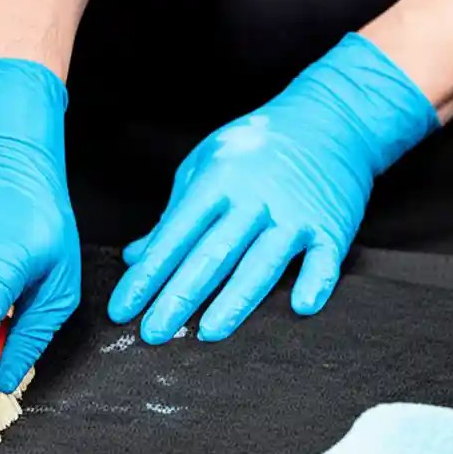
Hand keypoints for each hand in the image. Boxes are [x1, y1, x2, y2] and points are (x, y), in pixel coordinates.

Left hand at [109, 34, 437, 343]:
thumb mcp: (205, 165)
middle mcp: (254, 200)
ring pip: (261, 262)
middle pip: (212, 255)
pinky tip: (301, 307)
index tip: (122, 311)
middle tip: (152, 334)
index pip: (174, 237)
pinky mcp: (331, 227)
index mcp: (217, 183)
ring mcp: (294, 214)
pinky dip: (316, 281)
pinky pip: (324, 258)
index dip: (147, 275)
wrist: (330, 118)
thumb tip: (136, 258)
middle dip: (179, 296)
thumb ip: (173, 216)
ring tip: (208, 334)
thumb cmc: (255, 148)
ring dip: (235, 300)